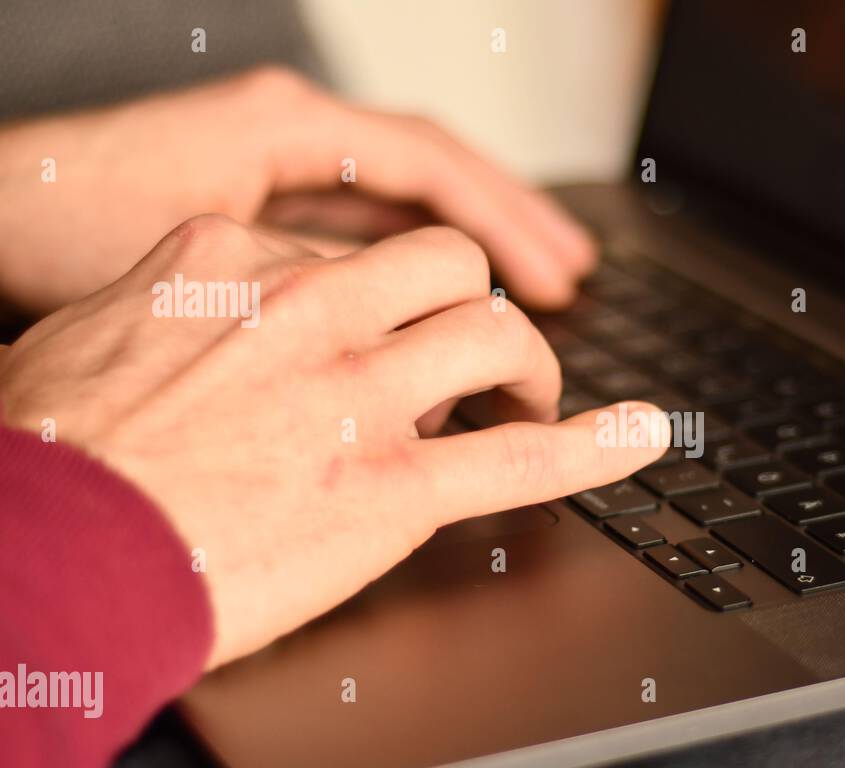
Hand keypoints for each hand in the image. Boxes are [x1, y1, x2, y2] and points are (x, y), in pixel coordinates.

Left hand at [0, 66, 595, 314]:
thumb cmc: (58, 226)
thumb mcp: (209, 264)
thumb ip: (322, 294)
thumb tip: (416, 349)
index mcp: (288, 128)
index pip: (433, 167)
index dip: (507, 224)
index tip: (557, 278)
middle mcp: (288, 135)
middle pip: (432, 173)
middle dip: (508, 223)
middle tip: (572, 275)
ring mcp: (271, 166)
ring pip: (396, 200)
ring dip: (463, 243)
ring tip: (530, 288)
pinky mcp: (252, 205)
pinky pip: (354, 226)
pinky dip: (404, 264)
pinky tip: (431, 308)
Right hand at [0, 216, 663, 669]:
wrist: (48, 556)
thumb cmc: (52, 459)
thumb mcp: (93, 337)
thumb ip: (178, 314)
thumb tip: (220, 328)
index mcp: (235, 265)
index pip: (354, 255)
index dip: (382, 303)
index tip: (387, 337)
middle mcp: (311, 314)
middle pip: (445, 269)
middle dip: (474, 306)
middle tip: (479, 354)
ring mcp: (360, 398)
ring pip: (495, 337)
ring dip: (529, 367)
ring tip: (531, 397)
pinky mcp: (393, 488)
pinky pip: (521, 456)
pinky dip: (595, 443)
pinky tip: (641, 434)